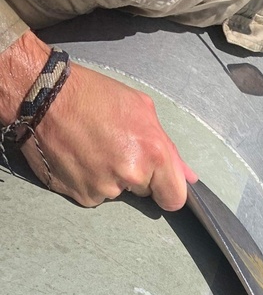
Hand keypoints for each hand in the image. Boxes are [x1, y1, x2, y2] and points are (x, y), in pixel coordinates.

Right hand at [2, 32, 196, 209]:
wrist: (41, 95)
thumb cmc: (93, 96)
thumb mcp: (141, 110)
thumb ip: (170, 149)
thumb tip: (189, 177)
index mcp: (152, 154)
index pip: (175, 199)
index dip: (167, 190)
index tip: (158, 183)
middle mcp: (129, 175)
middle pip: (143, 193)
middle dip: (135, 176)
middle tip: (115, 147)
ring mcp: (103, 188)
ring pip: (116, 193)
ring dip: (109, 176)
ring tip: (92, 146)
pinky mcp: (80, 195)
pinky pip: (93, 194)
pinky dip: (88, 180)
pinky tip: (79, 156)